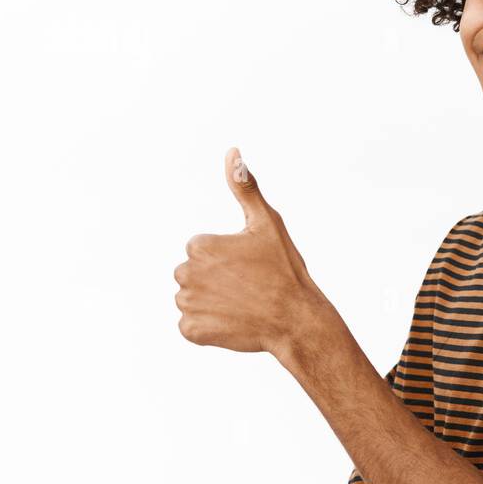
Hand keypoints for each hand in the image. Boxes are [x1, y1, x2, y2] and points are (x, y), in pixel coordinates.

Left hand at [174, 147, 330, 360]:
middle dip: (214, 279)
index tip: (250, 267)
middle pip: (193, 273)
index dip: (227, 258)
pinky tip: (233, 321)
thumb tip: (232, 152)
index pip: (202, 250)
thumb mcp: (268, 223)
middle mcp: (186, 273)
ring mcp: (188, 304)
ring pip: (191, 298)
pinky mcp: (192, 331)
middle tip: (248, 287)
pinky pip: (192, 325)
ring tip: (241, 305)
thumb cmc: (285, 269)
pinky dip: (209, 326)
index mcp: (200, 245)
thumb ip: (245, 187)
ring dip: (210, 302)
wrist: (296, 319)